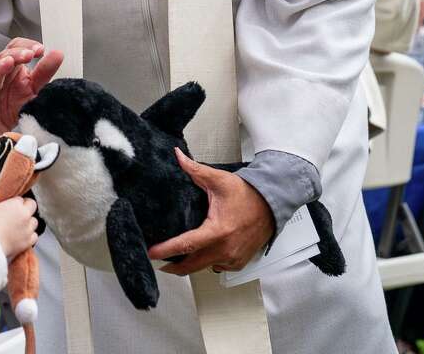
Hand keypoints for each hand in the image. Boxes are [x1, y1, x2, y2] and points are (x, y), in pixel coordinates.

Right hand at [0, 37, 64, 139]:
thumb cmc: (11, 105)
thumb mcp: (32, 88)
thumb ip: (44, 72)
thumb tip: (58, 54)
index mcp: (10, 66)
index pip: (15, 47)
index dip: (26, 45)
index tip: (40, 49)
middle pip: (3, 57)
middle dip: (16, 54)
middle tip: (28, 54)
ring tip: (9, 62)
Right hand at [0, 196, 38, 259]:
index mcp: (15, 204)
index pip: (20, 199)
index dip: (15, 202)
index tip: (13, 206)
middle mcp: (24, 214)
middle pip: (32, 205)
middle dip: (27, 207)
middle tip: (21, 211)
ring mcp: (28, 227)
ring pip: (34, 221)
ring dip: (29, 222)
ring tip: (21, 226)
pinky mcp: (29, 240)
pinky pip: (34, 235)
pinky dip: (30, 236)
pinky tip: (23, 236)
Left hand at [146, 149, 273, 275]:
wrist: (272, 204)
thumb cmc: (247, 194)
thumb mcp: (219, 180)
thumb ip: (195, 169)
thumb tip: (177, 156)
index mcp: (218, 230)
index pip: (186, 245)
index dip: (166, 250)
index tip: (152, 253)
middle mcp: (226, 248)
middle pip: (192, 265)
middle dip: (173, 266)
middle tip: (159, 260)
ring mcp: (233, 258)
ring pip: (204, 268)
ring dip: (190, 264)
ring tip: (177, 257)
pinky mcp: (239, 262)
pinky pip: (218, 267)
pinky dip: (208, 262)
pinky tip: (202, 253)